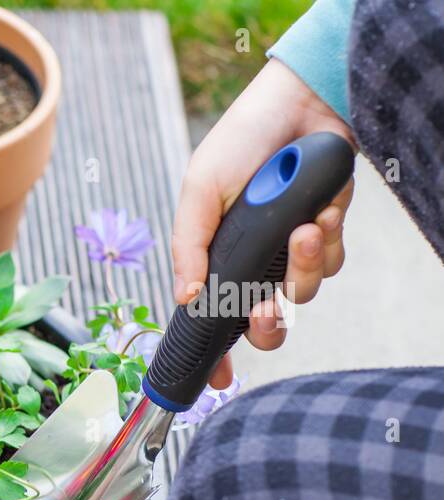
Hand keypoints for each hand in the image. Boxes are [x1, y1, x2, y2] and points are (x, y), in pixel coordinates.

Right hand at [172, 59, 355, 387]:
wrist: (301, 103)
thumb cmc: (240, 143)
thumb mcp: (198, 191)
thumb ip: (188, 247)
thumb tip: (184, 298)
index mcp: (215, 259)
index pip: (210, 317)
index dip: (213, 354)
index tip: (216, 381)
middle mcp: (252, 262)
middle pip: (264, 322)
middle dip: (270, 324)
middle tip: (268, 309)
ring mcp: (289, 251)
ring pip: (303, 294)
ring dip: (304, 267)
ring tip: (303, 228)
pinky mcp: (325, 234)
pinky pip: (331, 263)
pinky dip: (327, 242)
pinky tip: (319, 212)